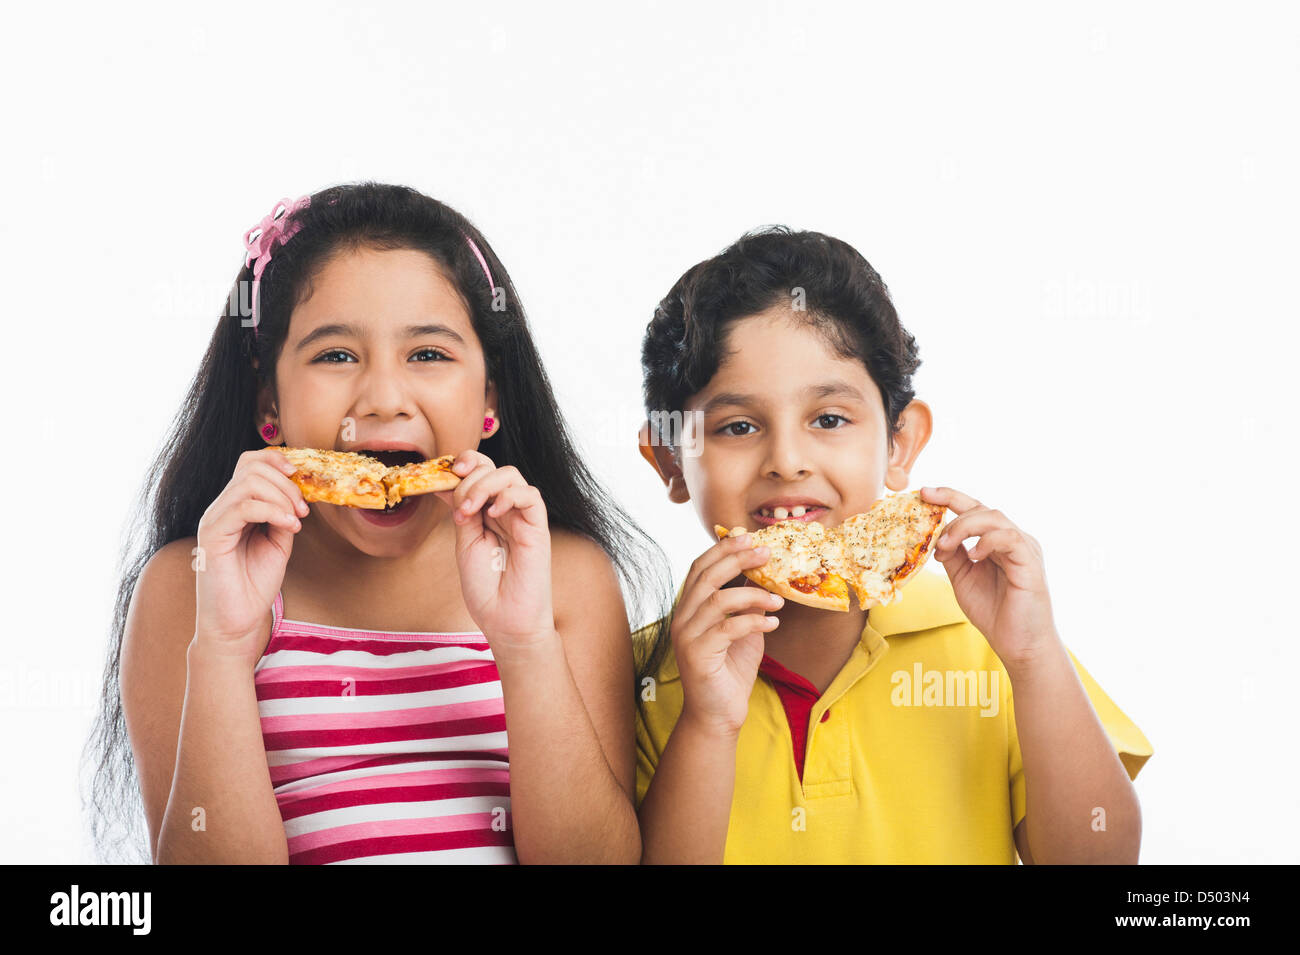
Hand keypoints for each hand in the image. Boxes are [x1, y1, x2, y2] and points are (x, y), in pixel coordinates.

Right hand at [194, 448, 308, 665]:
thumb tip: (299, 495)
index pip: (250, 463)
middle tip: (304, 509)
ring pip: (248, 482)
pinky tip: (290, 526)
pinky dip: (272, 511)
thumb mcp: (280, 542)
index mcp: (235, 507)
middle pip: (251, 467)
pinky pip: (242, 507)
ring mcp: (214, 519)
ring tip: (297, 520)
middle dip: (286, 483)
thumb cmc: (255, 585)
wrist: (237, 621)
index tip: (303, 477)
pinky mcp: (212, 535)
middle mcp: (221, 508)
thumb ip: (285, 515)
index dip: (277, 460)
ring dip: (282, 496)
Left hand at [433, 450, 553, 651]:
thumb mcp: (465, 543)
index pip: (480, 471)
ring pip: (511, 475)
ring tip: (470, 512)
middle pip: (493, 467)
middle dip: (470, 476)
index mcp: (486, 512)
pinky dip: (509, 496)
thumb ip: (461, 511)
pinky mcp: (538, 528)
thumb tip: (444, 482)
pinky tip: (494, 514)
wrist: (504, 620)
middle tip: (458, 506)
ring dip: (485, 485)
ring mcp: (522, 518)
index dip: (464, 462)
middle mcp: (505, 510)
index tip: (445, 472)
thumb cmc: (486, 588)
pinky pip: (530, 496)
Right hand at [671, 534, 782, 736]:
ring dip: (754, 594)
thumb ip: (744, 603)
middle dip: (737, 559)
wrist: (719, 714)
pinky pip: (728, 628)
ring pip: (718, 600)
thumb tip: (760, 573)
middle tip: (766, 553)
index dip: (723, 550)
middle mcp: (682, 619)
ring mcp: (687, 637)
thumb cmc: (730, 671)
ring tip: (779, 598)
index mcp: (689, 608)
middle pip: (706, 577)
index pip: (699, 568)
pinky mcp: (698, 656)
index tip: (750, 538)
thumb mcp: (741, 629)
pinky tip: (773, 623)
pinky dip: (755, 621)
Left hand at [921, 486, 1058, 671]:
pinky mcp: (1030, 562)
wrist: (1019, 645)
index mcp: (996, 542)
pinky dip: (987, 541)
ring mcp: (1024, 549)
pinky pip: (1009, 538)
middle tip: (928, 510)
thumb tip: (935, 537)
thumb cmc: (995, 613)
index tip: (924, 492)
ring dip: (964, 526)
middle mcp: (1012, 540)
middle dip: (952, 503)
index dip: (950, 498)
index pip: (973, 511)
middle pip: (983, 508)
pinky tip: (974, 555)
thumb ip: (952, 556)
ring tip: (945, 545)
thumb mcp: (963, 579)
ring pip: (994, 518)